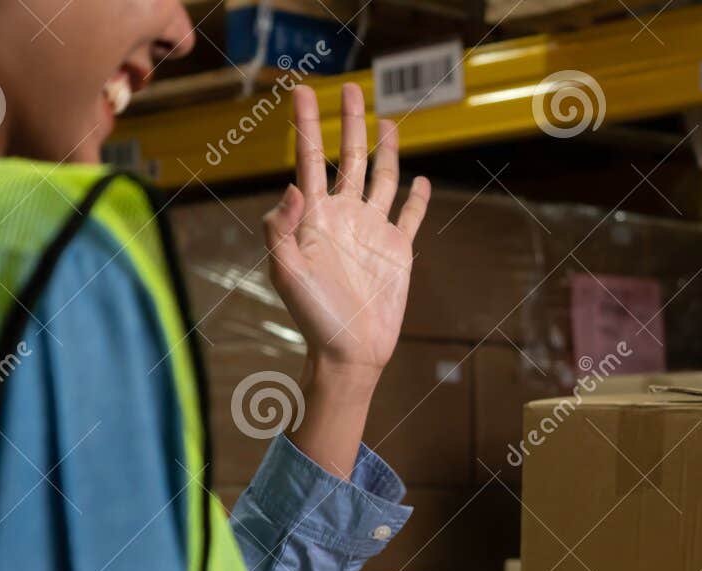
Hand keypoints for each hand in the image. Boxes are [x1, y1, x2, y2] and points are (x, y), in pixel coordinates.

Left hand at [264, 82, 430, 385]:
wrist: (349, 351)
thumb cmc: (312, 315)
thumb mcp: (286, 272)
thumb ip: (280, 228)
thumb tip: (292, 187)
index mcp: (315, 216)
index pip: (310, 159)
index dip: (307, 126)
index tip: (303, 92)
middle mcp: (345, 215)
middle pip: (350, 158)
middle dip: (350, 123)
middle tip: (350, 88)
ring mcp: (372, 231)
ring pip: (382, 179)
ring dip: (386, 150)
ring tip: (388, 121)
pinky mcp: (397, 250)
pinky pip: (409, 216)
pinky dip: (416, 198)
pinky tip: (421, 181)